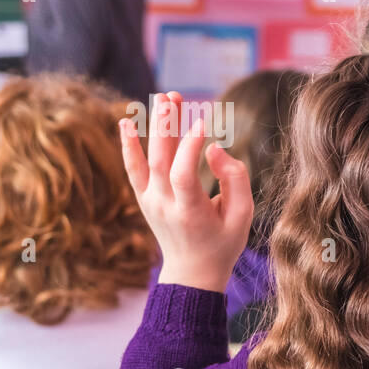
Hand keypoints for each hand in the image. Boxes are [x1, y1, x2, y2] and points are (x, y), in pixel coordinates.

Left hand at [120, 91, 253, 293]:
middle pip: (160, 160)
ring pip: (147, 160)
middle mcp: (165, 206)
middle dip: (167, 126)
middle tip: (174, 95)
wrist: (192, 272)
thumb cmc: (223, 242)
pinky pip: (133, 169)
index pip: (183, 174)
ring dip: (153, 127)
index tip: (204, 122)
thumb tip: (214, 148)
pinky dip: (128, 146)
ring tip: (164, 98)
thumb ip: (235, 179)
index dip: (190, 147)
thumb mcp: (242, 216)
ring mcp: (150, 202)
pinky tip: (125, 122)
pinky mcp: (143, 198)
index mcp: (190, 213)